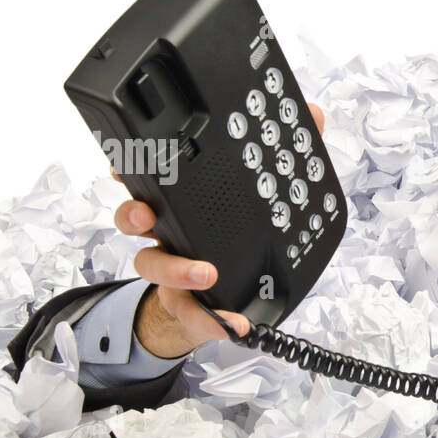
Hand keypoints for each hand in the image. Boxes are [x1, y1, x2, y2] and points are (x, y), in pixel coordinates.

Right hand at [113, 102, 325, 357]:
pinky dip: (211, 322)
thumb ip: (293, 151)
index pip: (151, 176)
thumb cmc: (245, 234)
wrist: (235, 294)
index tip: (125, 160)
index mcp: (185, 200)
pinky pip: (192, 315)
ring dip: (175, 270)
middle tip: (147, 217)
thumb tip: (313, 114)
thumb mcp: (275, 188)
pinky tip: (233, 324)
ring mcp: (176, 268)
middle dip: (135, 215)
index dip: (131, 165)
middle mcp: (171, 233)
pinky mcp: (190, 303)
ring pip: (152, 267)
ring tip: (205, 274)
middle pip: (136, 218)